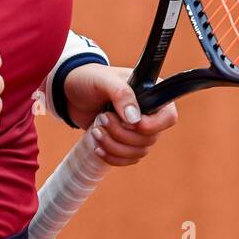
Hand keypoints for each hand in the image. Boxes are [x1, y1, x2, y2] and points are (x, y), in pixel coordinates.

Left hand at [61, 64, 178, 166]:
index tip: (128, 122)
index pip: (168, 117)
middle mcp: (148, 114)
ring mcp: (136, 130)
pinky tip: (97, 147)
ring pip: (138, 152)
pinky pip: (128, 159)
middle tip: (102, 118)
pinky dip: (112, 157)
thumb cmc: (89, 79)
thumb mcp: (103, 80)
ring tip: (96, 130)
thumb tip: (135, 119)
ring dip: (115, 146)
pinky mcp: (123, 142)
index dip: (151, 125)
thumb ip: (121, 94)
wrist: (70, 91)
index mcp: (151, 94)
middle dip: (122, 134)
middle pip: (149, 138)